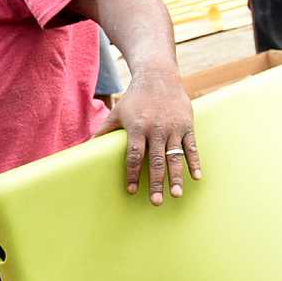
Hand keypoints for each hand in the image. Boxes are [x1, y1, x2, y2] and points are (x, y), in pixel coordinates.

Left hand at [96, 69, 199, 203]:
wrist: (158, 78)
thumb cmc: (134, 98)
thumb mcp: (117, 113)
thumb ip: (104, 130)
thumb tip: (86, 145)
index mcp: (137, 128)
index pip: (134, 156)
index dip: (133, 174)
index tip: (132, 191)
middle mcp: (156, 130)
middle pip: (155, 160)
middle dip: (156, 182)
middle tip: (156, 202)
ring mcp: (173, 128)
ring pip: (175, 157)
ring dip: (176, 177)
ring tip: (175, 195)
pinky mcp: (187, 126)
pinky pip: (192, 147)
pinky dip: (194, 162)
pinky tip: (195, 178)